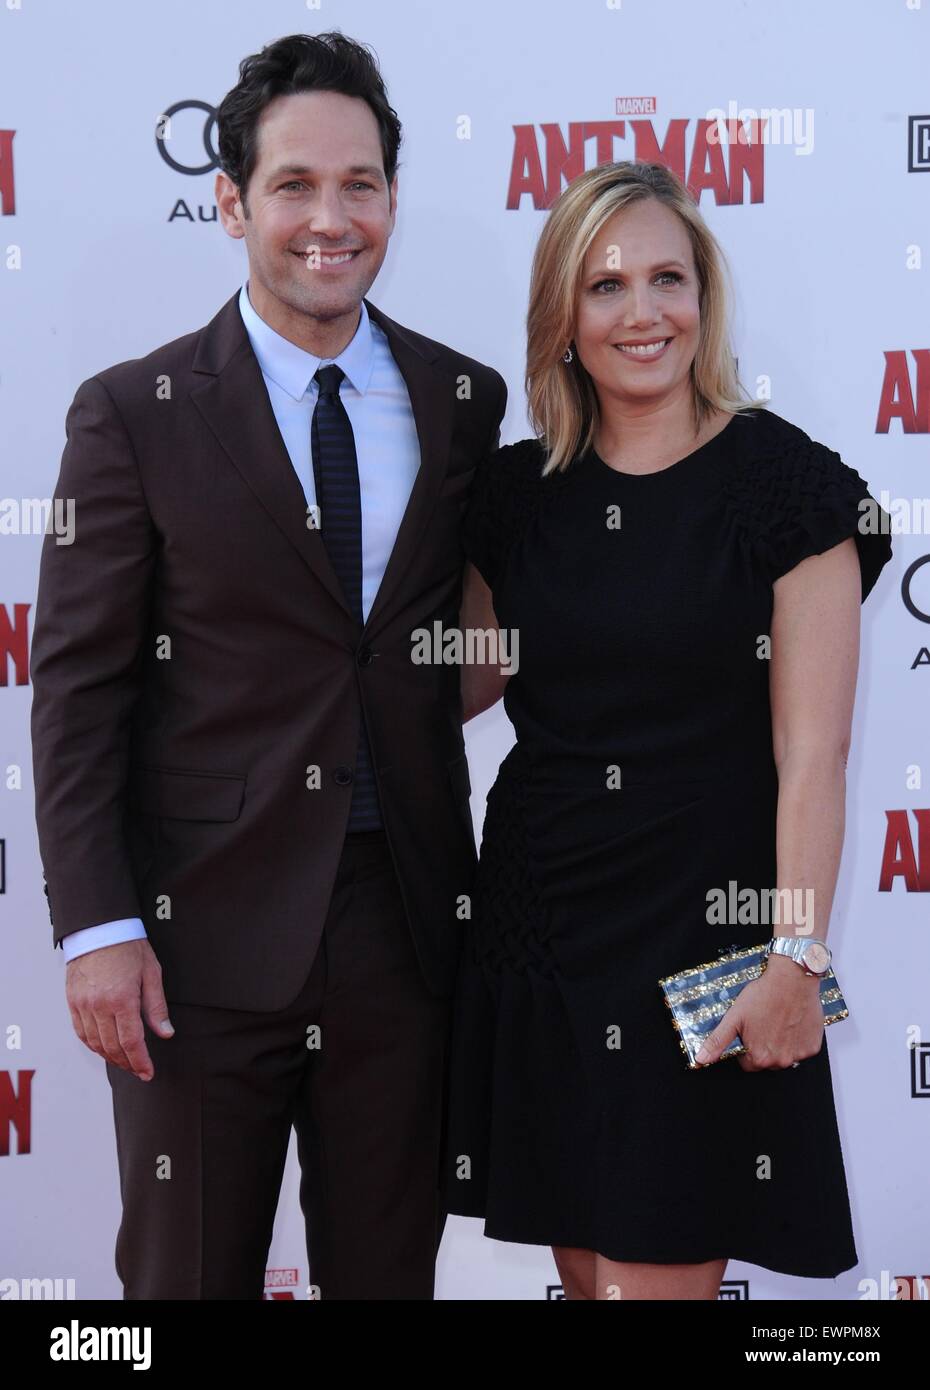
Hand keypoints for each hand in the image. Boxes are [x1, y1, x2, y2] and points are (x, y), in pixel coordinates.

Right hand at [65, 939, 173, 1080]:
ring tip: (124, 1062)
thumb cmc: (128, 947)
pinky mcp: (73, 1001)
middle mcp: (99, 1006)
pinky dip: (92, 1045)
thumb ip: (157, 1006)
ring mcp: (83, 1004)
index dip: (140, 1062)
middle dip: (127, 1063)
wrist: (99, 928)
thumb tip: (166, 1033)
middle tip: (138, 1070)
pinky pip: (81, 1032)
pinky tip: (103, 1048)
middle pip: (112, 1047)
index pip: (131, 1042)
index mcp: (122, 999)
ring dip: (110, 1057)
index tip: (147, 1073)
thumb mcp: (152, 973)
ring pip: (95, 1043)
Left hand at [694, 954, 824, 1070]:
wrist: (793, 979)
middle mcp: (780, 1061)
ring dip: (780, 1044)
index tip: (748, 1032)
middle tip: (762, 1024)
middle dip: (762, 1047)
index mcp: (759, 1057)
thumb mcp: (734, 1017)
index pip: (747, 1064)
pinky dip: (796, 1040)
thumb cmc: (764, 995)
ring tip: (776, 1021)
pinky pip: (801, 1049)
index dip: (745, 1047)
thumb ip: (717, 1041)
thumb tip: (701, 1059)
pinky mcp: (812, 1047)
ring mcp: (799, 1055)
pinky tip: (791, 1023)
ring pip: (784, 1056)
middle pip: (766, 1062)